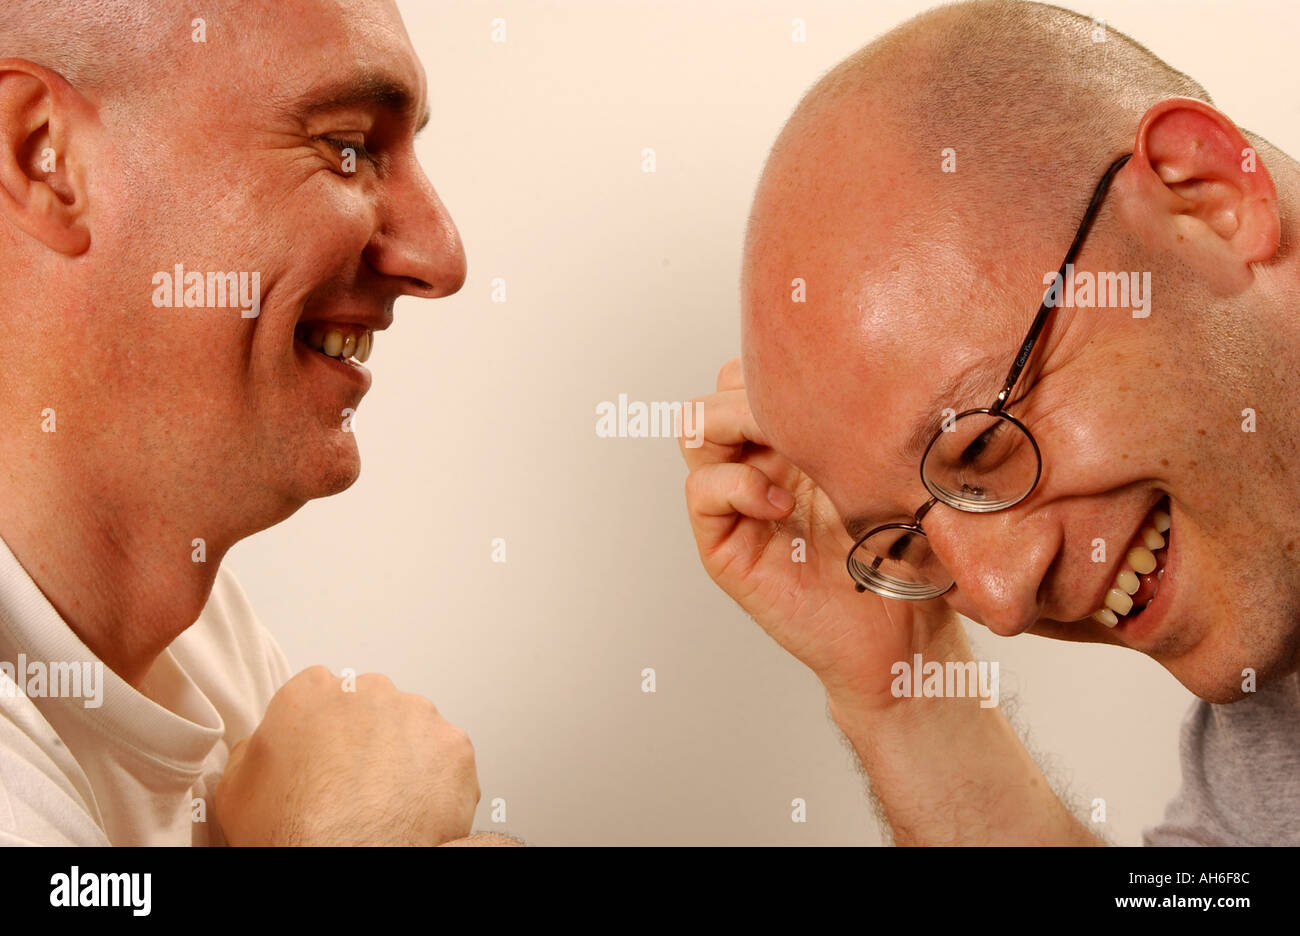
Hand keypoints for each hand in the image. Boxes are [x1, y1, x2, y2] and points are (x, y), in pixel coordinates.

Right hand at [215, 666, 478, 844]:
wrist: (351, 859)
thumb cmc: (294, 832)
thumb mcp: (236, 790)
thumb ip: (254, 751)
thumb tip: (265, 747)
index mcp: (311, 693)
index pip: (317, 695)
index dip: (319, 731)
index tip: (320, 757)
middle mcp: (367, 692)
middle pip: (367, 707)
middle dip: (363, 737)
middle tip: (351, 785)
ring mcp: (416, 715)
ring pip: (410, 727)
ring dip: (401, 755)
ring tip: (384, 801)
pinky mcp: (452, 744)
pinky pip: (444, 756)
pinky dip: (434, 779)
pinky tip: (412, 806)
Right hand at [681, 357, 959, 710]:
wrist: (904, 635)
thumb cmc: (908, 556)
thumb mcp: (894, 470)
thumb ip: (869, 422)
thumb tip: (877, 362)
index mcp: (796, 440)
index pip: (755, 372)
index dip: (780, 366)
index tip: (832, 382)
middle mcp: (759, 463)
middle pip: (719, 390)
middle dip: (755, 390)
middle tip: (803, 415)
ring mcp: (737, 504)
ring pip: (696, 428)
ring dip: (736, 425)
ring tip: (786, 450)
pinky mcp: (726, 547)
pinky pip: (700, 491)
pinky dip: (736, 485)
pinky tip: (781, 504)